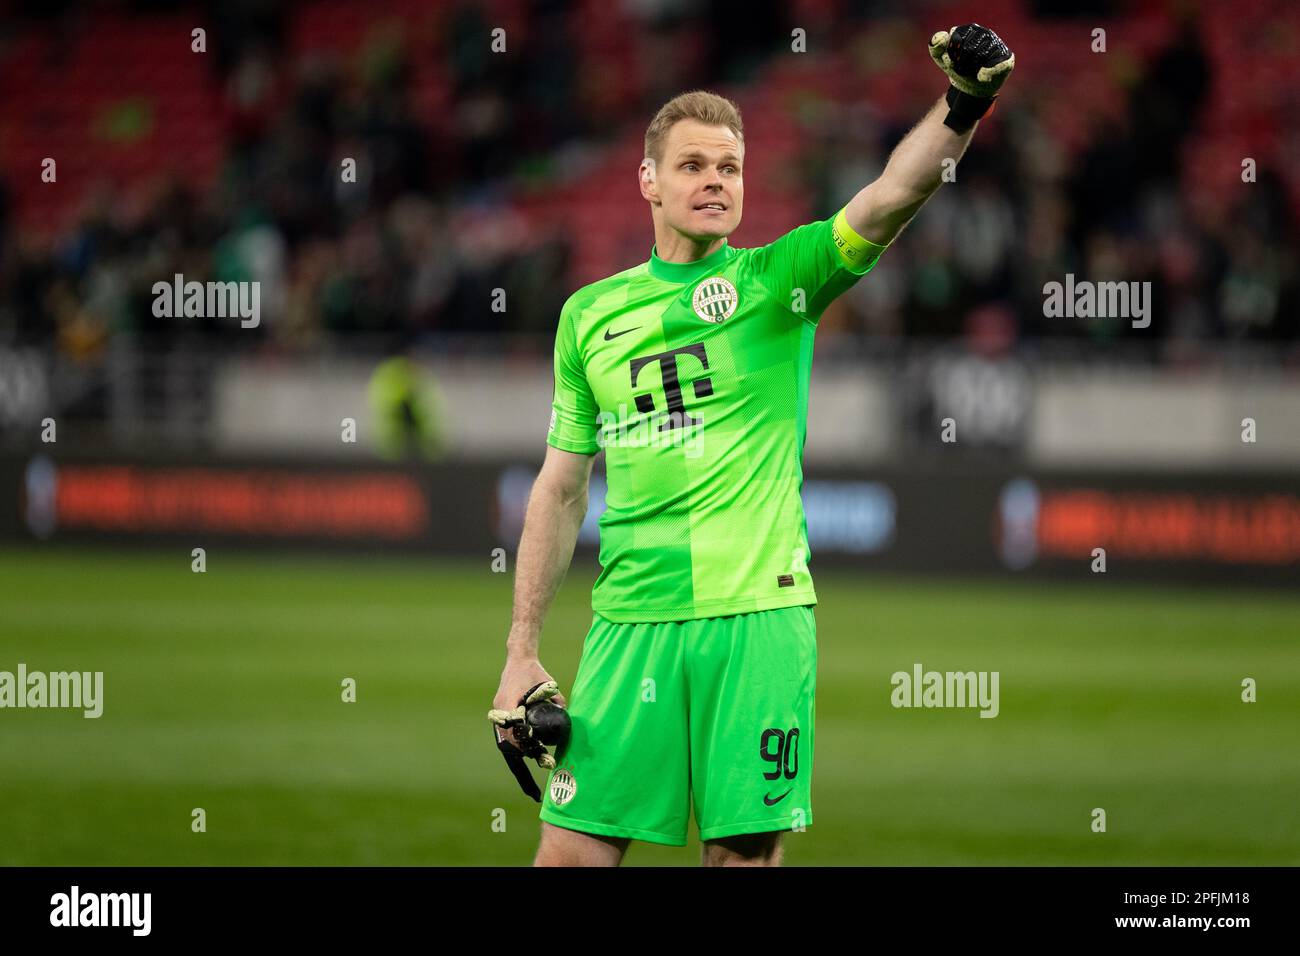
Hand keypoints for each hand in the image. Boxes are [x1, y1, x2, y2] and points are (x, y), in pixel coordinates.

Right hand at [489, 657, 569, 801]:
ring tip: (533, 781)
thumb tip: (567, 720)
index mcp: (509, 705)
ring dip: (520, 761)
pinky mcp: (500, 718)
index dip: (526, 750)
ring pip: (507, 746)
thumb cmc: (535, 672)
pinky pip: (507, 739)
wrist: (518, 659)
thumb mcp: (549, 685)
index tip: (537, 761)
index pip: (516, 733)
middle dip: (522, 767)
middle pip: (509, 746)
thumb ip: (557, 702)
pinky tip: (527, 762)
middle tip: (536, 788)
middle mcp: (500, 714)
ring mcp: (498, 717)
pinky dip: (517, 751)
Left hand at [929, 23, 1014, 98]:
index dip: (952, 56)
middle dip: (962, 65)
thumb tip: (945, 34)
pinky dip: (984, 75)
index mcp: (968, 30)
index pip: (956, 39)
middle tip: (963, 70)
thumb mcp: (943, 60)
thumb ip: (936, 48)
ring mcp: (996, 44)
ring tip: (972, 72)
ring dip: (972, 70)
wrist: (973, 88)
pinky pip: (992, 66)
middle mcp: (984, 33)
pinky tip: (982, 77)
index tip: (952, 62)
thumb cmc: (959, 70)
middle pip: (969, 48)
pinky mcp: (1006, 56)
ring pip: (980, 56)